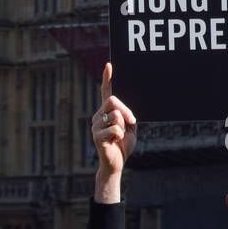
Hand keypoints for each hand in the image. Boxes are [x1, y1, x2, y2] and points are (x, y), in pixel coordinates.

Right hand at [92, 62, 136, 203]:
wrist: (116, 163)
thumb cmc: (123, 145)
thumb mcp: (130, 128)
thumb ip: (127, 116)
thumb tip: (121, 112)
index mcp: (107, 112)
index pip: (106, 92)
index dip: (107, 78)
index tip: (109, 65)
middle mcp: (98, 115)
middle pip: (113, 101)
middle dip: (126, 111)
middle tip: (132, 122)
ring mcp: (95, 125)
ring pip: (115, 115)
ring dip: (123, 126)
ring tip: (119, 136)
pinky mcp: (96, 136)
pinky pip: (115, 129)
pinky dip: (120, 135)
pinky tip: (114, 142)